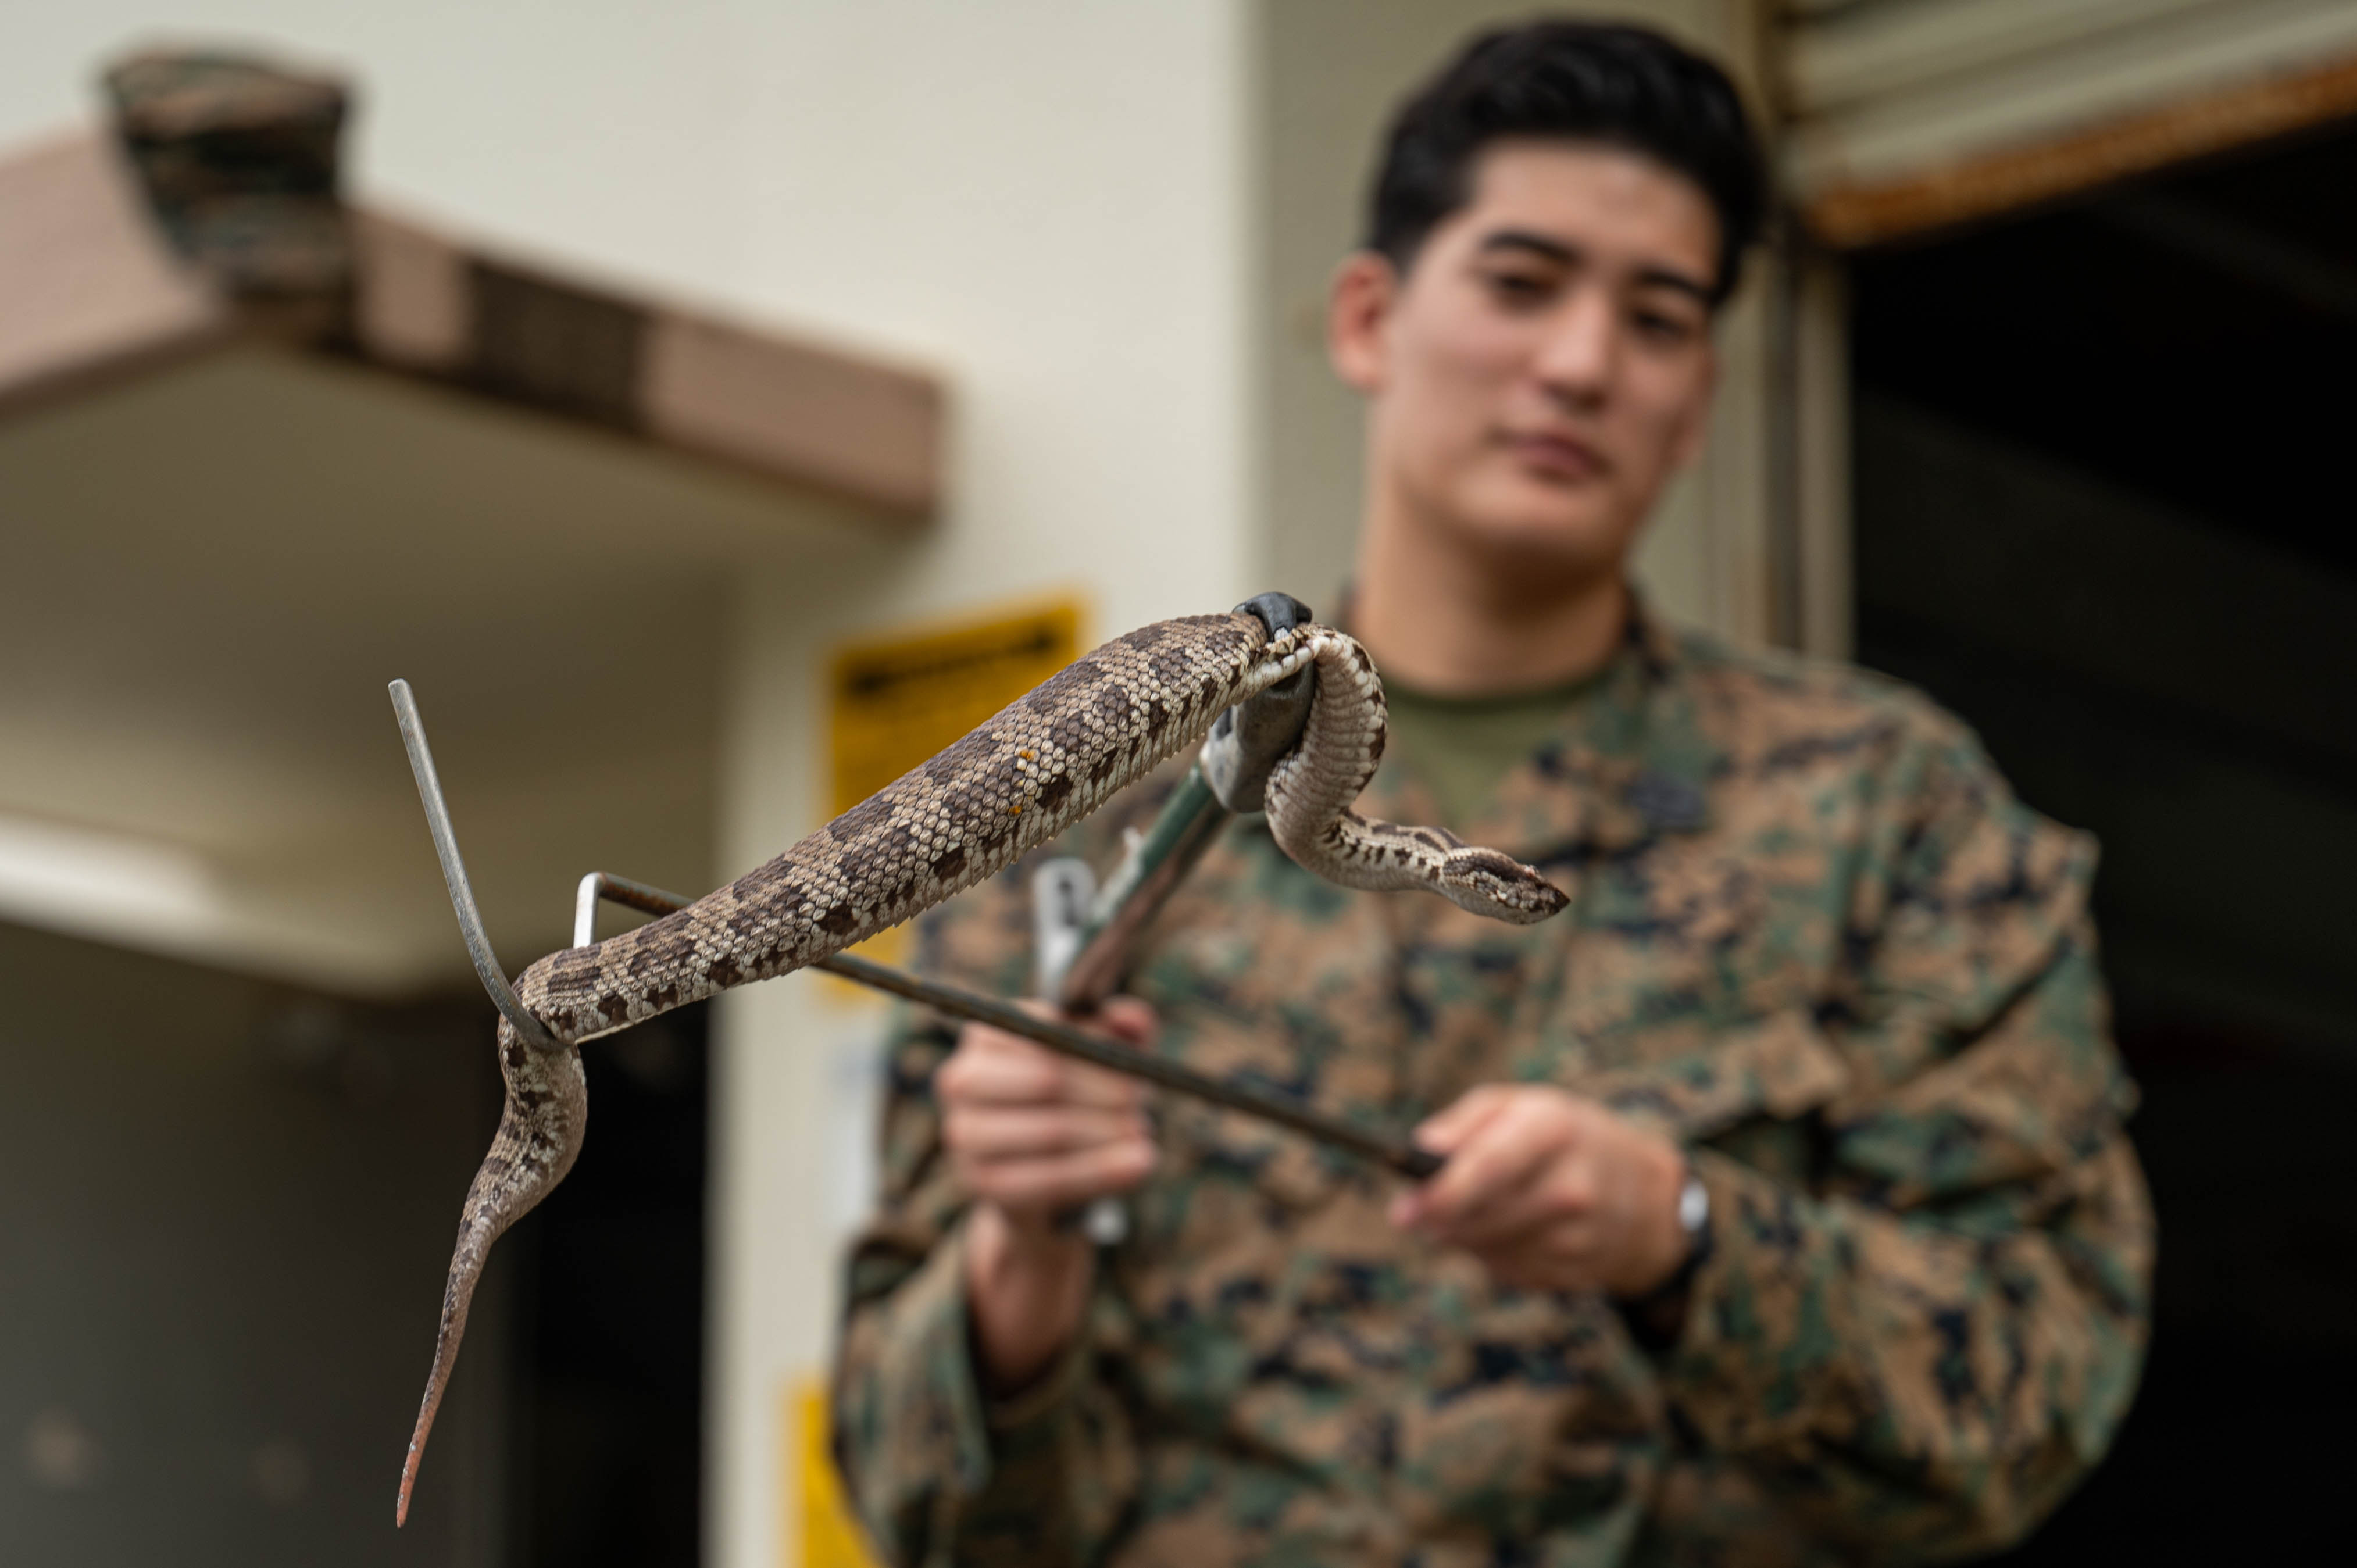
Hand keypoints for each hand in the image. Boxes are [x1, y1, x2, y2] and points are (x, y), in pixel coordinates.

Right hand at [937, 996, 1158, 1389]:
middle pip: (1043, 1079)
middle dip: (1107, 1092)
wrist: (1042, 1200)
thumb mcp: (1098, 1062)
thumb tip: (1133, 1019)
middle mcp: (961, 1087)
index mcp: (982, 1039)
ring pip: (1046, 1129)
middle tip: (1147, 1105)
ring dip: (1107, 1134)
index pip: (1031, 1025)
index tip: (1135, 1060)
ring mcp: (968, 1143)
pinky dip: (1098, 1172)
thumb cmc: (1074, 1112)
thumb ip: (1117, 1031)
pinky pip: (1045, 1179)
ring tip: (1146, 1140)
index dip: (1089, 1042)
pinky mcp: (988, 1190)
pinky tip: (1138, 1163)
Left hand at [1389, 1085, 1689, 1297]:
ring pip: (1488, 1250)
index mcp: (1553, 1129)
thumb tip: (1417, 1150)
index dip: (1442, 1194)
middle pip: (1482, 1218)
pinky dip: (1492, 1254)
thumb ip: (1463, 1124)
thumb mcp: (1518, 1106)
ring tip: (1469, 1212)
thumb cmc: (1561, 1137)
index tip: (1401, 1213)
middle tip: (1412, 1215)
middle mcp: (1572, 1186)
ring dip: (1463, 1236)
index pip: (1490, 1167)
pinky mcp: (1575, 1273)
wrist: (1642, 1193)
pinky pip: (1508, 1271)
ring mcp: (1578, 1235)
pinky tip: (1505, 1231)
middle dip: (1439, 1220)